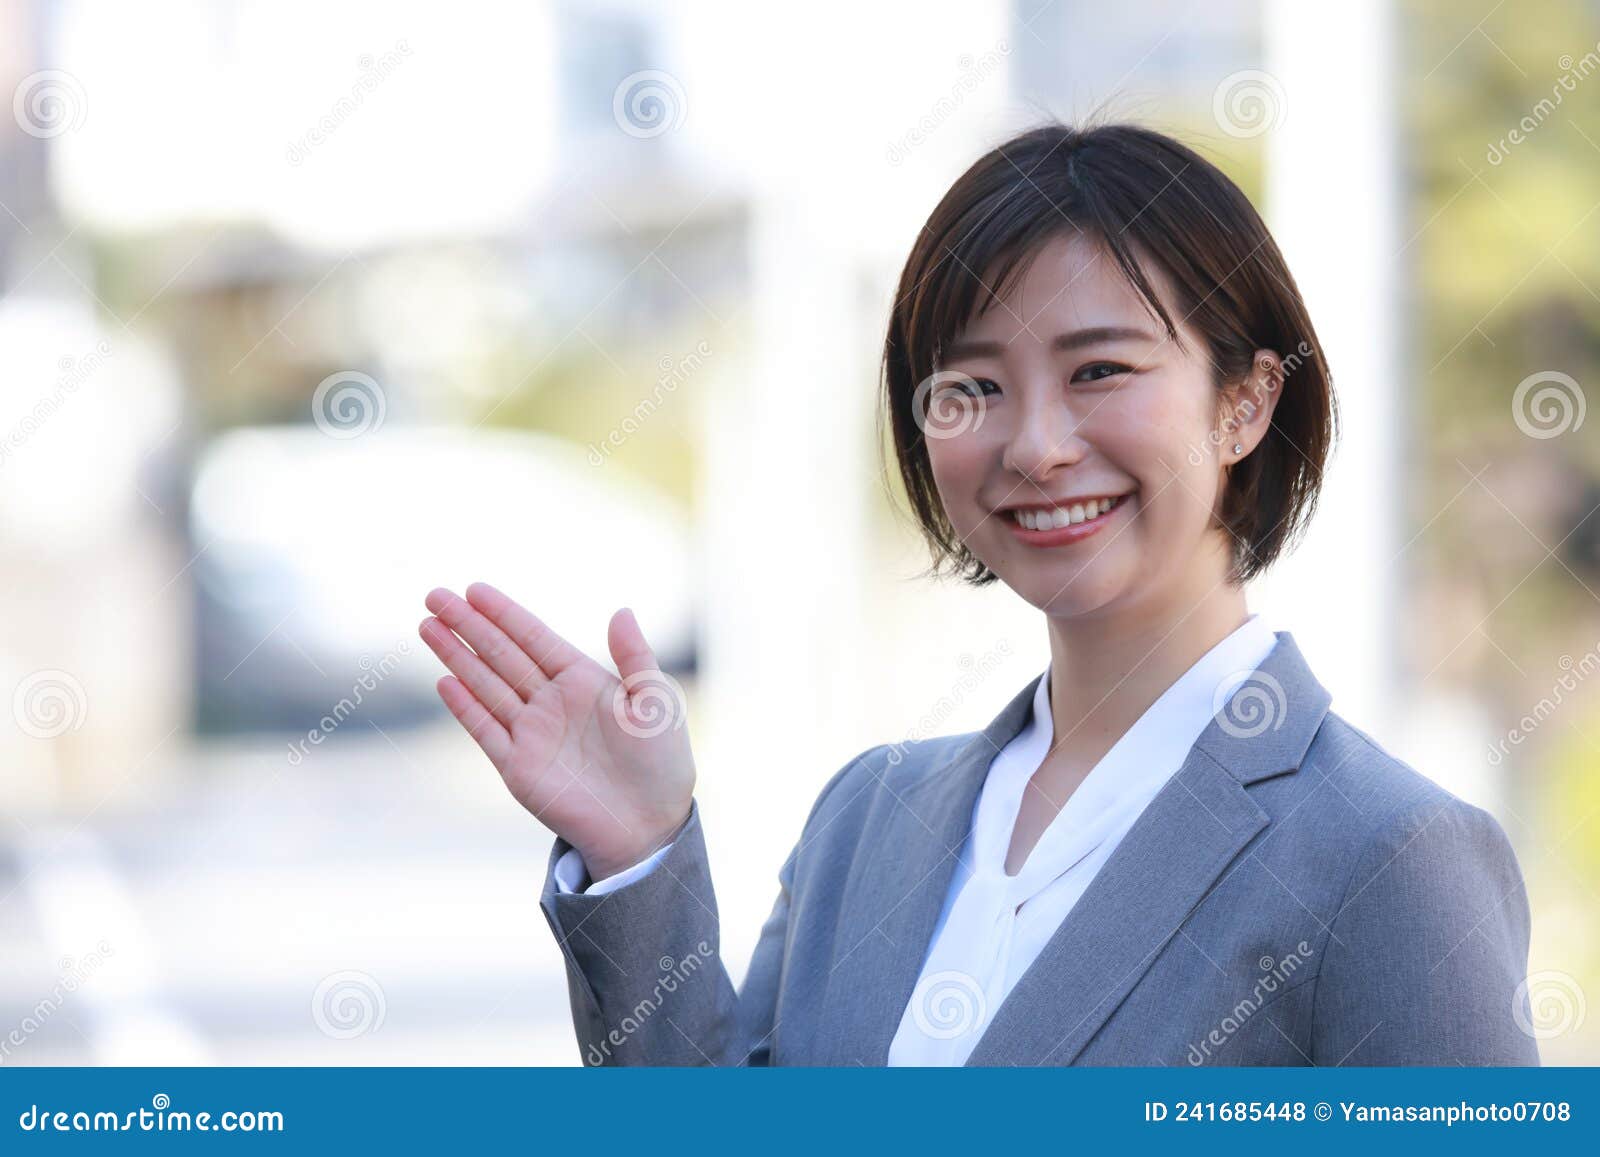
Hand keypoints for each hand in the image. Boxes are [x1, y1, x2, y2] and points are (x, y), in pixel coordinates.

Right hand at [419, 582, 694, 880]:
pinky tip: (444, 681)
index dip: (504, 613)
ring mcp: (532, 733)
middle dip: (468, 625)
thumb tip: (621, 610)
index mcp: (583, 679)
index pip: (534, 637)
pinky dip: (465, 707)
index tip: (474, 589)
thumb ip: (635, 657)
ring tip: (426, 626)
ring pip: (486, 685)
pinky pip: (486, 730)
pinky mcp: (518, 768)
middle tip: (434, 595)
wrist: (648, 827)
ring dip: (456, 657)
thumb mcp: (655, 703)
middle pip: (501, 654)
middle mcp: (551, 701)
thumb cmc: (661, 763)